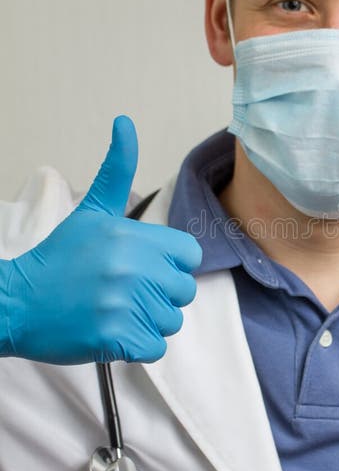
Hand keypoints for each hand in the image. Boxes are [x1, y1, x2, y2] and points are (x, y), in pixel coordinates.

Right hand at [0, 116, 201, 363]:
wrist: (17, 302)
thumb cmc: (59, 259)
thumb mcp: (92, 210)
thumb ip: (116, 170)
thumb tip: (125, 121)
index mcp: (132, 236)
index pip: (189, 256)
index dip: (169, 264)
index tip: (142, 267)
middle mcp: (132, 268)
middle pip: (183, 291)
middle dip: (158, 294)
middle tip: (121, 290)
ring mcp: (124, 305)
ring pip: (170, 321)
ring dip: (146, 321)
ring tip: (113, 309)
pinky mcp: (116, 339)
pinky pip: (154, 348)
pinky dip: (136, 346)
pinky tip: (111, 331)